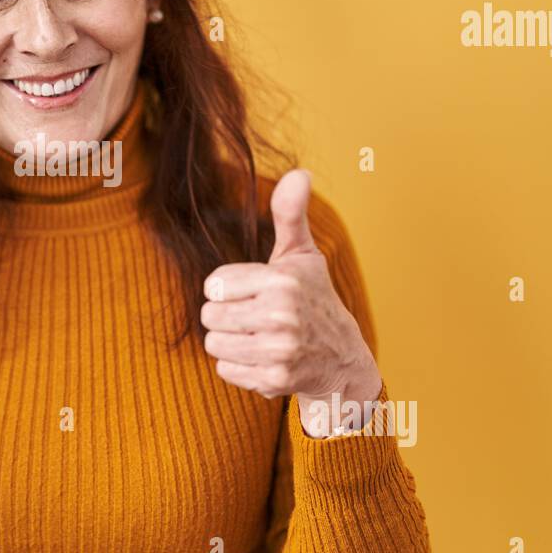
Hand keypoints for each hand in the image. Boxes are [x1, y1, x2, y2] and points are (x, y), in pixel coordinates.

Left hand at [201, 169, 381, 418]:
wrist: (342, 359)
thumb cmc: (313, 299)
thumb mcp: (301, 256)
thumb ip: (289, 215)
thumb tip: (299, 172)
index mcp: (282, 280)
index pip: (213, 284)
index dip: (227, 289)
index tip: (253, 293)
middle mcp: (281, 314)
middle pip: (209, 315)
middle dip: (226, 317)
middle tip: (255, 318)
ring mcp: (278, 349)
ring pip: (213, 343)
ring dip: (231, 343)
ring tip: (259, 338)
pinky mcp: (274, 380)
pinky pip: (225, 370)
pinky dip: (240, 368)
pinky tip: (265, 360)